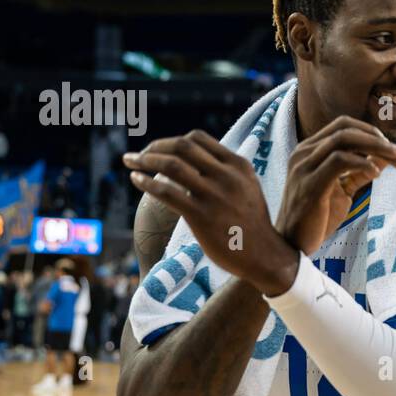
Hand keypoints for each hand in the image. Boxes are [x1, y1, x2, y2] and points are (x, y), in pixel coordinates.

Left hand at [124, 131, 293, 294]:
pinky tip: (135, 180)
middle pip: (182, 146)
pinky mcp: (201, 216)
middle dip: (154, 146)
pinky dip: (146, 182)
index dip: (171, 141)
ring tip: (131, 163)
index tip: (158, 150)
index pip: (197, 139)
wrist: (264, 256)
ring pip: (171, 165)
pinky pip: (166, 192)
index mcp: (238, 165)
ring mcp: (214, 195)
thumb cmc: (251, 224)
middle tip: (138, 155)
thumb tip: (196, 160)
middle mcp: (226, 176)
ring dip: (145, 160)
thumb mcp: (247, 188)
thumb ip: (226, 172)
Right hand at [275, 116, 395, 255]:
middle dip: (378, 138)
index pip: (343, 126)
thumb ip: (359, 172)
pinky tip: (376, 173)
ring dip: (375, 147)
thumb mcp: (342, 191)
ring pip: (343, 139)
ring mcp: (304, 167)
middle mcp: (304, 153)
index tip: (392, 148)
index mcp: (309, 151)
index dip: (370, 132)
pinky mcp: (310, 184)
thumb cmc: (316, 219)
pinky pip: (339, 161)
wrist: (291, 245)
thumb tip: (385, 158)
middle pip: (345, 128)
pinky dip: (362, 163)